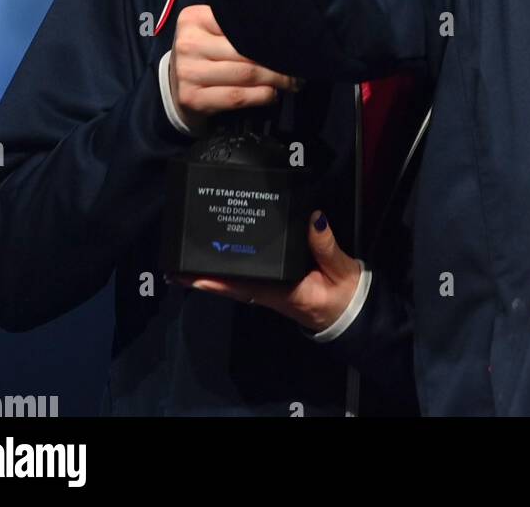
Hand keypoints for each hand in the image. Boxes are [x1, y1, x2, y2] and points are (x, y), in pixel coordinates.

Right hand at [169, 3, 301, 129]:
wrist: (174, 87)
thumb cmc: (203, 53)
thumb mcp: (211, 31)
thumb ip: (237, 25)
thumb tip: (285, 30)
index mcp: (193, 18)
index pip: (239, 22)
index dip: (270, 32)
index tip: (293, 39)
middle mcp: (188, 43)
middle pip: (246, 50)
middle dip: (279, 60)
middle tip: (300, 64)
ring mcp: (188, 72)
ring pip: (245, 74)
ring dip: (276, 80)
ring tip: (293, 81)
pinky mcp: (192, 98)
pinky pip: (237, 97)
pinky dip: (262, 96)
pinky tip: (273, 94)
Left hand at [179, 212, 362, 333]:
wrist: (354, 311)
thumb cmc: (344, 293)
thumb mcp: (340, 269)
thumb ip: (325, 246)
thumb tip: (313, 218)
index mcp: (283, 293)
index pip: (244, 288)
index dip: (218, 283)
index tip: (192, 276)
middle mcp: (271, 294)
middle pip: (231, 287)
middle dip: (204, 279)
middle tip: (174, 269)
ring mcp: (272, 290)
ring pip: (237, 284)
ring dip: (212, 276)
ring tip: (187, 265)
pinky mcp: (277, 285)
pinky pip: (248, 278)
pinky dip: (230, 272)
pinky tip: (221, 259)